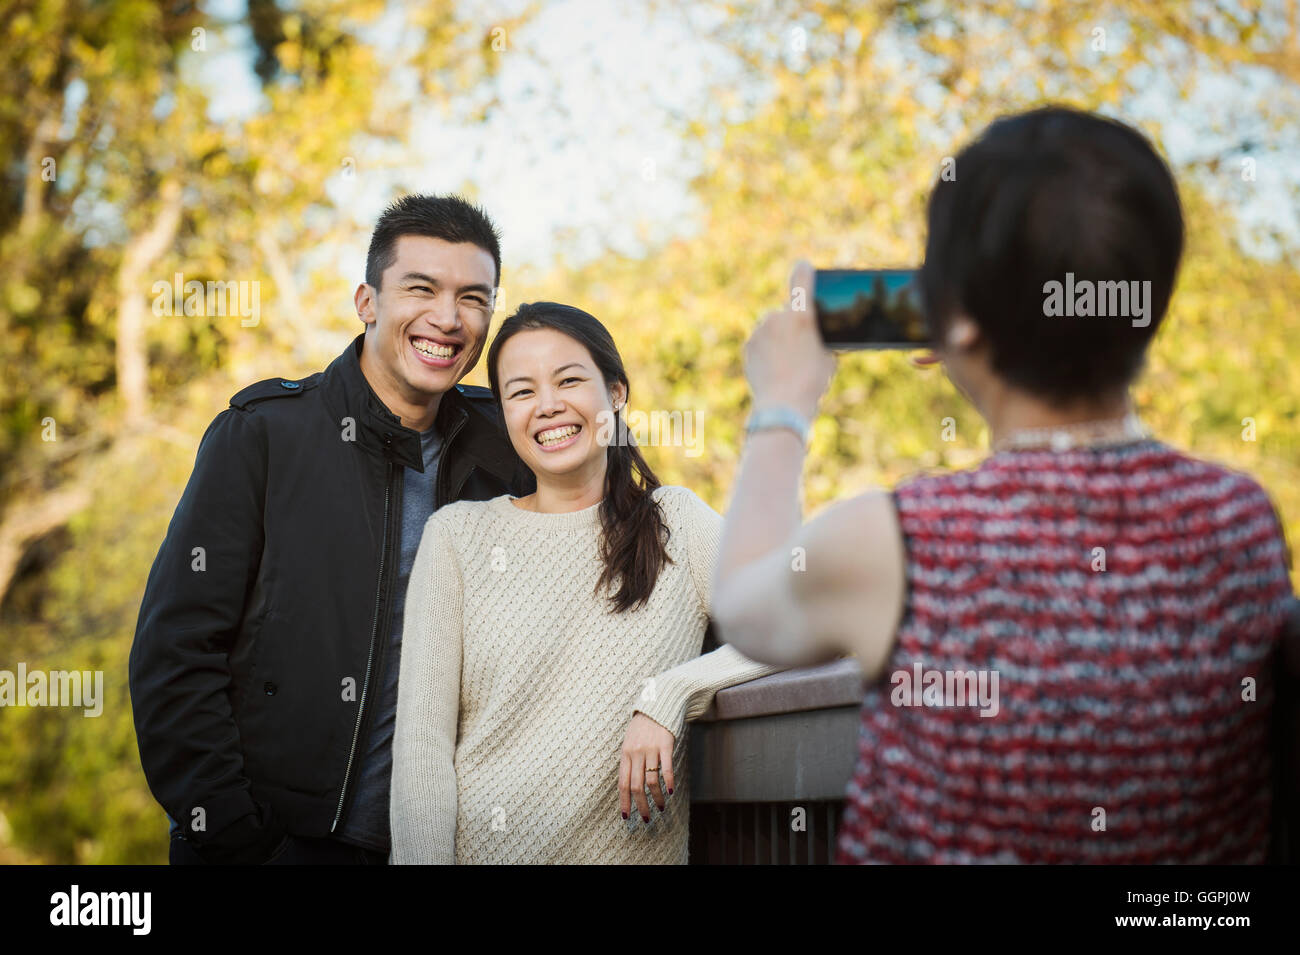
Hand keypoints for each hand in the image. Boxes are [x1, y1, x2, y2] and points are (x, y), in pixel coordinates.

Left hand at [618, 713, 674, 822]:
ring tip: (661, 807)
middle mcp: (636, 753)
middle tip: (646, 818)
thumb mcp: (629, 742)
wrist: (656, 706)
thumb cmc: (641, 727)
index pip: (622, 783)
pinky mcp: (665, 744)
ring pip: (651, 780)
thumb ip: (628, 761)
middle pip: (636, 785)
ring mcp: (650, 749)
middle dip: (641, 805)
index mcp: (625, 754)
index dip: (624, 801)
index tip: (626, 817)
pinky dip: (668, 781)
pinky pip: (666, 768)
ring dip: (656, 797)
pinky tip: (670, 791)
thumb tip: (627, 785)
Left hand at [744, 260, 836, 419]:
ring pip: (773, 327)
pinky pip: (762, 341)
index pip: (801, 279)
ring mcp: (760, 331)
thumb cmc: (811, 382)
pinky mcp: (749, 345)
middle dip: (793, 324)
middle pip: (787, 312)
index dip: (804, 271)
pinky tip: (776, 367)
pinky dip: (768, 349)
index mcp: (800, 316)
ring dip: (780, 337)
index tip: (804, 266)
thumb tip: (814, 337)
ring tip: (789, 363)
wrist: (782, 406)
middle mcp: (776, 317)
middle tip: (802, 346)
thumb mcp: (828, 358)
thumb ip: (821, 339)